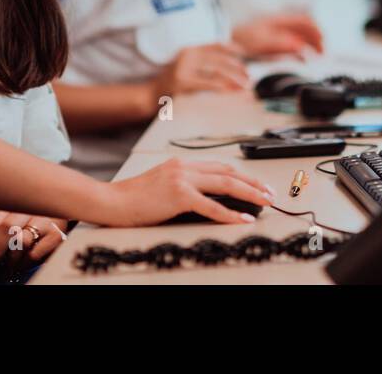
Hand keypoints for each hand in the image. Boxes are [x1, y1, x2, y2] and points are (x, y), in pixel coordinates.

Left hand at [0, 209, 68, 277]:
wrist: (62, 210)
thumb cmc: (32, 218)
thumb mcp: (11, 220)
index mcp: (13, 202)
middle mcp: (29, 207)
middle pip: (6, 229)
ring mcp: (44, 219)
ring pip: (21, 242)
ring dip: (10, 260)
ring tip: (6, 268)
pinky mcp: (56, 234)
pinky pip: (35, 253)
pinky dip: (24, 263)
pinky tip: (21, 264)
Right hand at [97, 158, 274, 225]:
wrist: (111, 201)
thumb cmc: (132, 198)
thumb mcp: (162, 185)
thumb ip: (184, 187)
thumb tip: (210, 201)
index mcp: (181, 163)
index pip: (220, 167)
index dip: (242, 176)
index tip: (257, 185)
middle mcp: (184, 167)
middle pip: (228, 172)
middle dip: (253, 183)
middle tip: (270, 193)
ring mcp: (182, 179)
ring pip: (226, 184)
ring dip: (249, 193)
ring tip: (264, 202)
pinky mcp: (178, 195)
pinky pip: (211, 205)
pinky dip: (229, 213)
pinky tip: (242, 218)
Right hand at [151, 42, 248, 98]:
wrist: (153, 93)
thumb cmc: (174, 82)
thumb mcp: (188, 66)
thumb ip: (205, 63)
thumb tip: (234, 69)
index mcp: (191, 49)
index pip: (216, 44)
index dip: (233, 48)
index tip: (246, 55)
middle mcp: (188, 54)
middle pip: (220, 58)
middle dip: (238, 68)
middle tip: (248, 78)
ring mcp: (184, 67)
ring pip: (216, 70)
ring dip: (234, 78)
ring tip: (243, 86)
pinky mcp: (182, 81)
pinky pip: (207, 82)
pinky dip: (221, 86)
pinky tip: (229, 90)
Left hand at [231, 13, 323, 60]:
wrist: (229, 38)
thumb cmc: (245, 37)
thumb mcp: (263, 40)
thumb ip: (282, 43)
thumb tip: (300, 46)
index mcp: (282, 21)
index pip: (306, 21)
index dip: (317, 30)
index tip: (324, 42)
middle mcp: (283, 25)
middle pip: (306, 29)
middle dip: (317, 40)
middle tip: (323, 54)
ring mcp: (279, 33)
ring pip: (301, 37)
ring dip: (311, 46)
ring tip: (316, 57)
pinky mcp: (275, 41)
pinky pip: (293, 44)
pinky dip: (301, 51)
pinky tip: (302, 58)